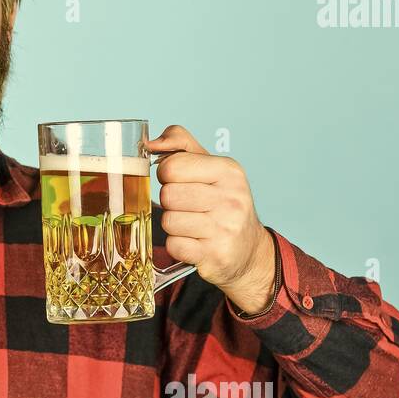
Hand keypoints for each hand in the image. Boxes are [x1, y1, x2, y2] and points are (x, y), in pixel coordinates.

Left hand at [147, 125, 276, 313]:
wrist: (248, 249)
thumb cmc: (221, 202)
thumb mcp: (209, 165)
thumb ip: (179, 142)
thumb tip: (150, 143)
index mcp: (229, 171)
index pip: (172, 166)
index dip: (167, 174)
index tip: (179, 181)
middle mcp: (231, 198)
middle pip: (168, 195)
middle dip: (170, 201)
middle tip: (186, 206)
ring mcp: (226, 228)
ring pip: (168, 220)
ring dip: (173, 224)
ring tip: (191, 224)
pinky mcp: (215, 255)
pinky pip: (173, 245)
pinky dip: (177, 245)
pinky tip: (193, 241)